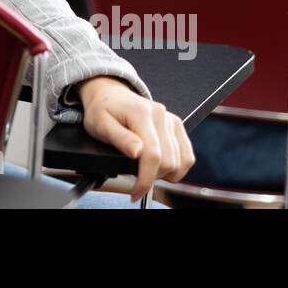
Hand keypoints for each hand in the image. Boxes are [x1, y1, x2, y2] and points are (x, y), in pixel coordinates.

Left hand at [77, 76, 194, 201]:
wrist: (110, 95)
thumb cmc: (102, 110)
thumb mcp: (100, 124)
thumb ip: (119, 138)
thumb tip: (136, 152)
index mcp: (141, 113)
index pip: (152, 155)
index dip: (145, 180)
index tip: (135, 192)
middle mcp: (161, 114)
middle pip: (168, 162)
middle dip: (152, 177)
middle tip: (136, 177)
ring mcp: (171, 119)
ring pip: (180, 161)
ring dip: (165, 173)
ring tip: (146, 171)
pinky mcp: (177, 125)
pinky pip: (187, 155)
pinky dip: (177, 167)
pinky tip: (161, 167)